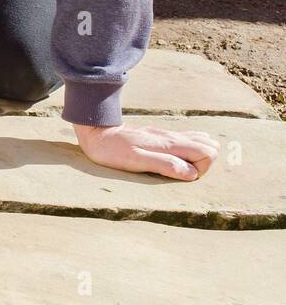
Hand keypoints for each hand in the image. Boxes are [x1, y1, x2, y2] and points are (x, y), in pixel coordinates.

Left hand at [73, 123, 218, 180]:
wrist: (94, 130)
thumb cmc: (111, 149)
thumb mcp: (135, 160)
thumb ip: (164, 164)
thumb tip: (191, 173)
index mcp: (169, 144)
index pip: (208, 152)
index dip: (202, 168)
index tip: (183, 175)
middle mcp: (171, 137)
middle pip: (209, 146)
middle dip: (204, 163)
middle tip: (182, 172)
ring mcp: (166, 135)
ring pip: (199, 141)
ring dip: (197, 156)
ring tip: (179, 168)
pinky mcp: (158, 136)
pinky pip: (185, 139)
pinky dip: (188, 150)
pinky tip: (175, 159)